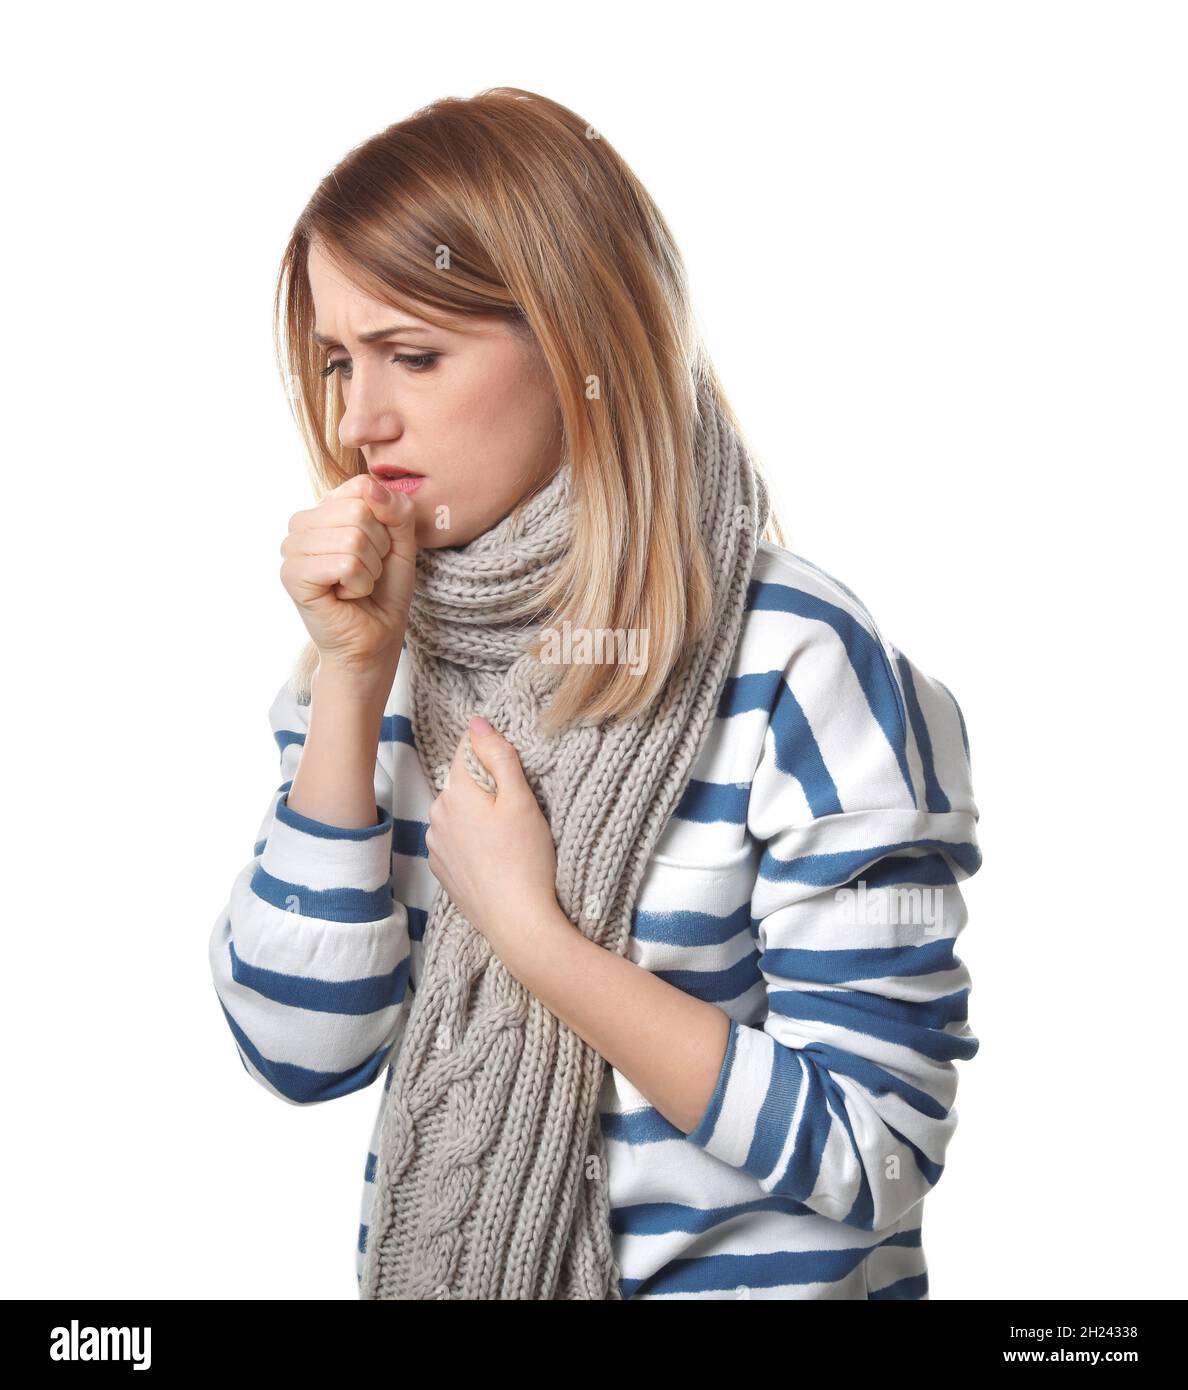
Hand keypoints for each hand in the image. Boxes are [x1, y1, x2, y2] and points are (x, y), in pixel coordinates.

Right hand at [279, 473, 416, 678]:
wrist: (376, 638)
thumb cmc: (385, 591)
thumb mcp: (401, 543)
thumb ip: (396, 510)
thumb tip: (372, 486)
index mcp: (325, 508)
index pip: (362, 487)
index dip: (385, 523)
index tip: (378, 549)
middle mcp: (302, 523)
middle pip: (358, 512)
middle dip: (378, 548)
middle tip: (367, 572)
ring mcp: (292, 548)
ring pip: (352, 539)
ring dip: (369, 570)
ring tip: (357, 585)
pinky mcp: (292, 575)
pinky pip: (344, 564)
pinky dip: (359, 585)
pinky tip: (346, 596)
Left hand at [424, 715, 561, 962]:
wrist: (517, 921)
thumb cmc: (525, 859)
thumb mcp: (521, 800)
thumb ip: (499, 756)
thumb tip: (478, 722)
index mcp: (455, 792)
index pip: (466, 749)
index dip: (492, 752)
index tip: (512, 770)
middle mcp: (436, 814)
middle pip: (463, 782)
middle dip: (487, 787)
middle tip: (519, 810)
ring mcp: (436, 844)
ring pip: (459, 811)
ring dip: (479, 814)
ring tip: (508, 837)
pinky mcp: (441, 869)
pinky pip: (456, 839)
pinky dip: (473, 841)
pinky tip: (495, 856)